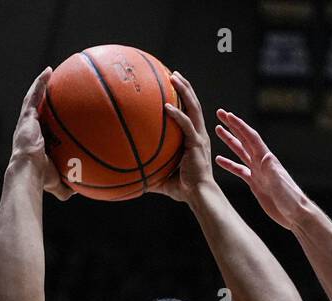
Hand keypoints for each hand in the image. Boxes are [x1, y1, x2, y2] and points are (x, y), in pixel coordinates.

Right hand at [11, 67, 72, 200]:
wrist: (28, 171)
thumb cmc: (42, 179)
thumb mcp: (60, 183)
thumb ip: (70, 185)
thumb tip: (82, 191)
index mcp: (37, 143)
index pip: (44, 128)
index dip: (50, 120)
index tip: (59, 114)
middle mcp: (30, 129)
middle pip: (38, 110)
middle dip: (45, 99)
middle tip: (56, 89)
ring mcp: (27, 121)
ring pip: (34, 99)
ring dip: (41, 85)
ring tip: (50, 73)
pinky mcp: (27, 116)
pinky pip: (35, 95)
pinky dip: (41, 83)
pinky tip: (49, 71)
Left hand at [148, 71, 215, 201]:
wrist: (200, 195)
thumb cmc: (184, 189)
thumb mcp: (164, 177)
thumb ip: (151, 171)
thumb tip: (132, 174)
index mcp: (195, 139)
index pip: (191, 114)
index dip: (185, 99)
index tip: (174, 87)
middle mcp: (199, 135)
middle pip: (194, 105)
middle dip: (185, 88)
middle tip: (174, 74)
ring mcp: (199, 138)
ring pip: (194, 108)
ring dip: (184, 91)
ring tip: (174, 77)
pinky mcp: (196, 144)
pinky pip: (186, 125)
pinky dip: (177, 114)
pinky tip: (166, 106)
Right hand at [213, 109, 308, 229]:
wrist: (295, 215)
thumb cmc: (291, 199)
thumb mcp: (280, 183)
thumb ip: (272, 171)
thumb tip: (266, 157)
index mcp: (267, 160)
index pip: (251, 138)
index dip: (239, 125)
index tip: (227, 114)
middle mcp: (262, 163)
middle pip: (244, 140)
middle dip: (232, 126)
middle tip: (219, 114)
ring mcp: (258, 173)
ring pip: (240, 152)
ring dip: (230, 141)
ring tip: (217, 130)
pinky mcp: (255, 184)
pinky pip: (240, 171)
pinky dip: (229, 164)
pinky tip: (219, 160)